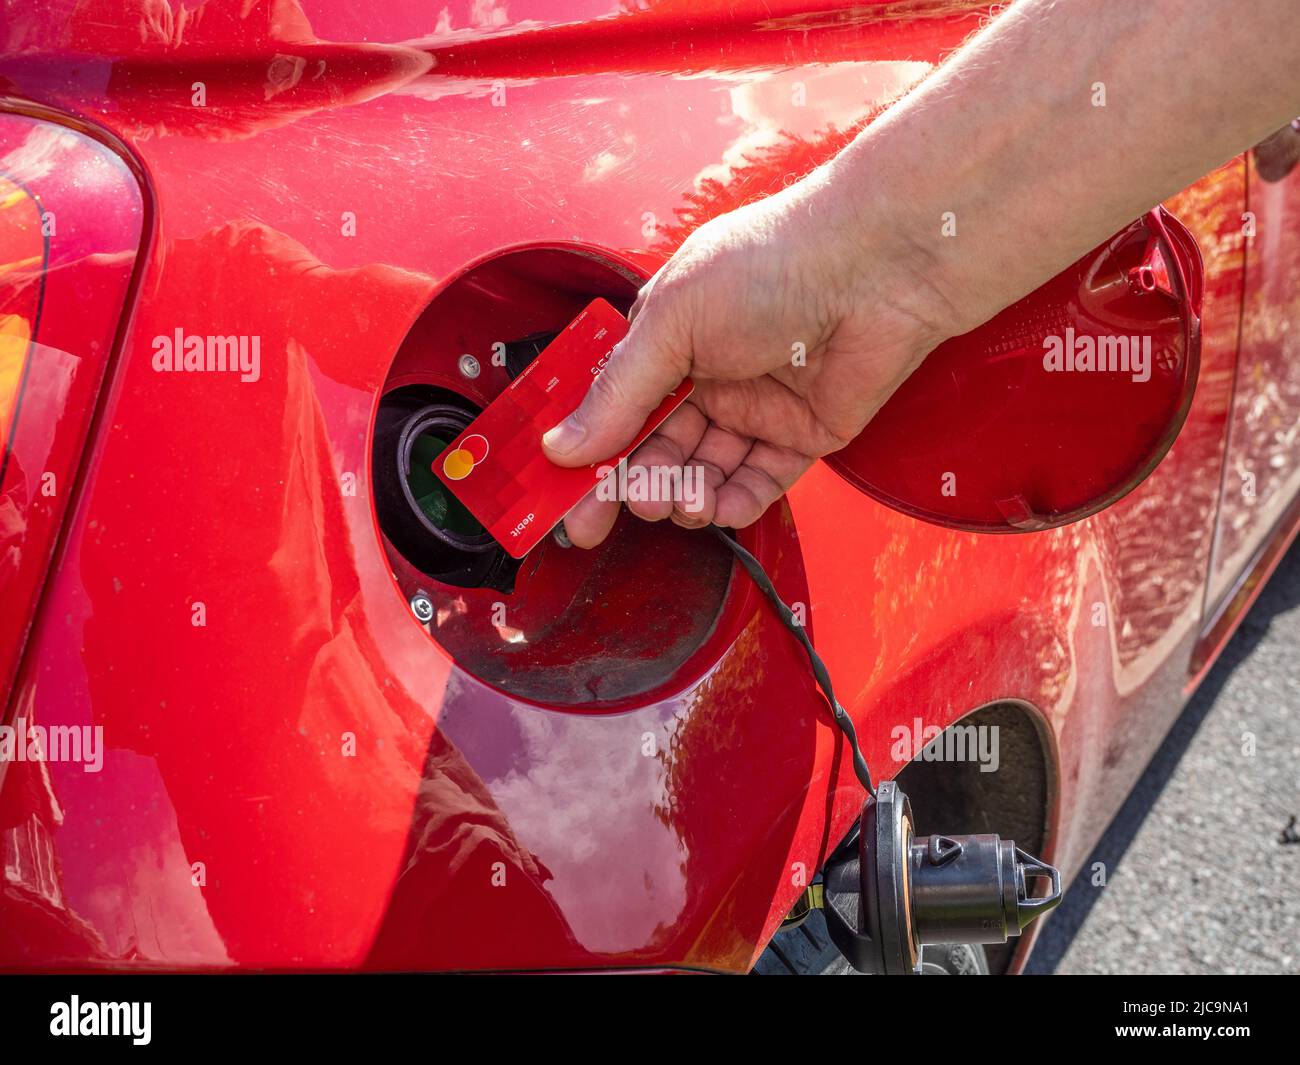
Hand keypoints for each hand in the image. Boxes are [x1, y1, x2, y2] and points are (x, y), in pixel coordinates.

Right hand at [542, 166, 955, 546]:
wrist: (878, 265)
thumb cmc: (773, 263)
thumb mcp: (673, 321)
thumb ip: (618, 393)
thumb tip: (563, 445)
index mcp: (666, 338)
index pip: (611, 409)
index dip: (586, 457)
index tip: (561, 501)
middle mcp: (707, 373)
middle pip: (653, 449)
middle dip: (631, 487)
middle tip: (617, 512)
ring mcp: (754, 405)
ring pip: (703, 472)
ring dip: (683, 496)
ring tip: (679, 502)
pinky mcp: (803, 433)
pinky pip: (759, 482)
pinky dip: (735, 503)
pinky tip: (718, 507)